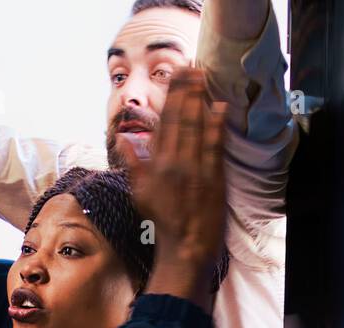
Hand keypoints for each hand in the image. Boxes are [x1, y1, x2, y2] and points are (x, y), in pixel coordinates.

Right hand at [121, 67, 227, 308]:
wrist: (185, 245)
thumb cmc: (162, 219)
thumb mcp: (139, 191)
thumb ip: (133, 162)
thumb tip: (123, 138)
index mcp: (156, 164)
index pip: (164, 123)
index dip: (170, 98)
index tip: (174, 78)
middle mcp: (174, 162)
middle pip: (181, 119)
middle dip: (185, 91)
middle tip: (190, 66)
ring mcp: (195, 169)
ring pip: (197, 128)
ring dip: (200, 100)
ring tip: (203, 77)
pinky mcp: (214, 177)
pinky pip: (215, 146)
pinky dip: (217, 125)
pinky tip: (219, 107)